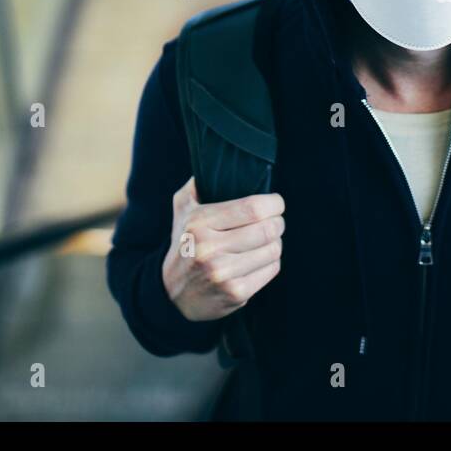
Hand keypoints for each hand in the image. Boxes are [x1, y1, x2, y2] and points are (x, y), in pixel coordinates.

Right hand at [162, 177, 284, 321]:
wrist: (172, 293)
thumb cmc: (185, 242)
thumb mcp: (182, 209)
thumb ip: (198, 183)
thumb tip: (218, 157)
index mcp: (199, 223)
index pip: (253, 208)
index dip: (274, 204)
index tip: (276, 204)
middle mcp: (209, 249)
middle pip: (268, 229)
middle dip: (278, 222)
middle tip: (275, 221)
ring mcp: (223, 273)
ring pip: (273, 249)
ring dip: (275, 243)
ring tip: (266, 241)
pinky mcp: (235, 293)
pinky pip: (272, 269)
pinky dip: (271, 262)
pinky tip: (259, 260)